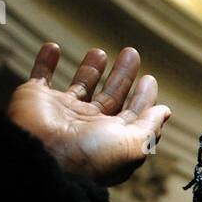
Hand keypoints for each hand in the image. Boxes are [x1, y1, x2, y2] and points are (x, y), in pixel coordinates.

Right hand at [8, 43, 170, 185]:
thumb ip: (149, 126)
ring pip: (80, 86)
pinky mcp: (36, 99)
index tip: (150, 79)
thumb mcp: (133, 144)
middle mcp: (88, 125)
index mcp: (111, 138)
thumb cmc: (92, 155)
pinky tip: (53, 47)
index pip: (132, 115)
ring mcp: (62, 112)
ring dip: (90, 68)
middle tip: (132, 54)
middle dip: (122, 76)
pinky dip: (45, 61)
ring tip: (100, 51)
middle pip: (110, 96)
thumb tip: (166, 111)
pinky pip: (41, 76)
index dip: (142, 98)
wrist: (45, 155)